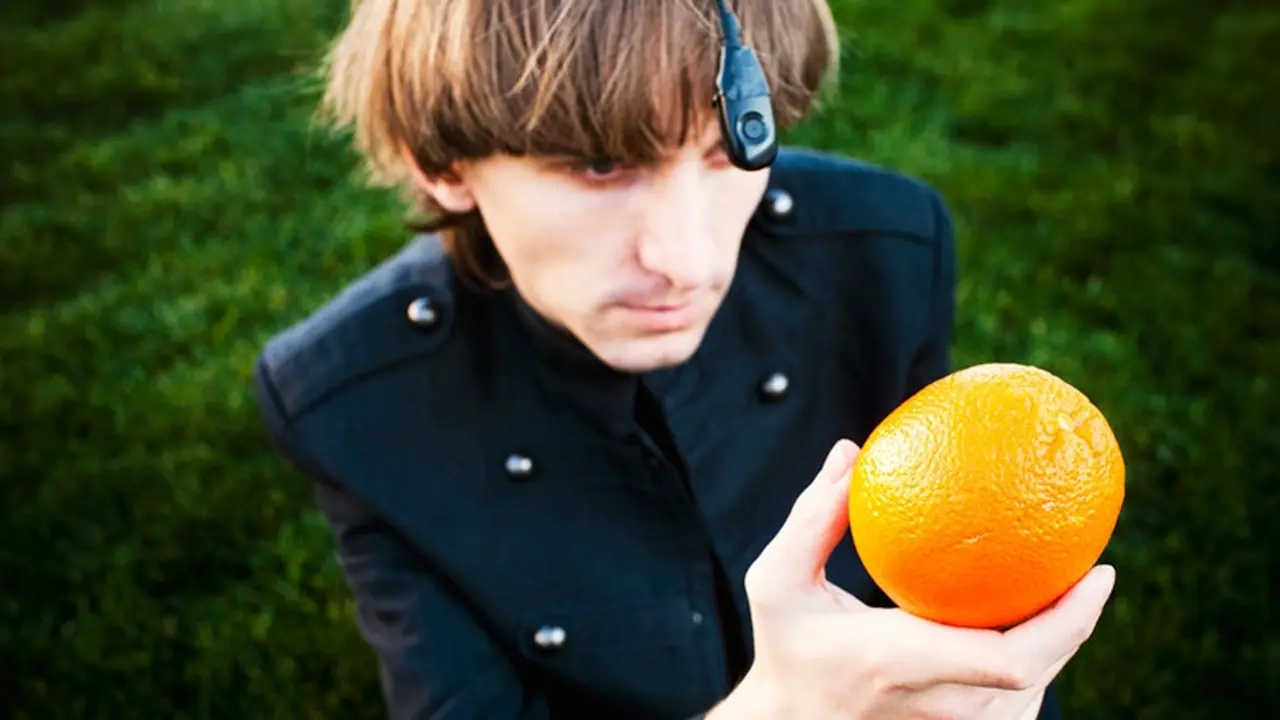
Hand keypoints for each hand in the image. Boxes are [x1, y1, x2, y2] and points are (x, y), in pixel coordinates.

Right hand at [708, 440, 1115, 719]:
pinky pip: (1013, 706)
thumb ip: (812, 520)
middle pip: (1038, 674)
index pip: (1009, 658)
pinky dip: (1034, 667)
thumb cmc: (786, 649)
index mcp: (900, 663)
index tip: (1097, 572)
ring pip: (1030, 693)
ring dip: (1057, 645)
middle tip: (1092, 571)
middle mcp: (937, 706)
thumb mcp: (777, 582)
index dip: (1068, 620)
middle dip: (1077, 623)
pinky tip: (1033, 630)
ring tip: (1069, 593)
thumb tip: (850, 453)